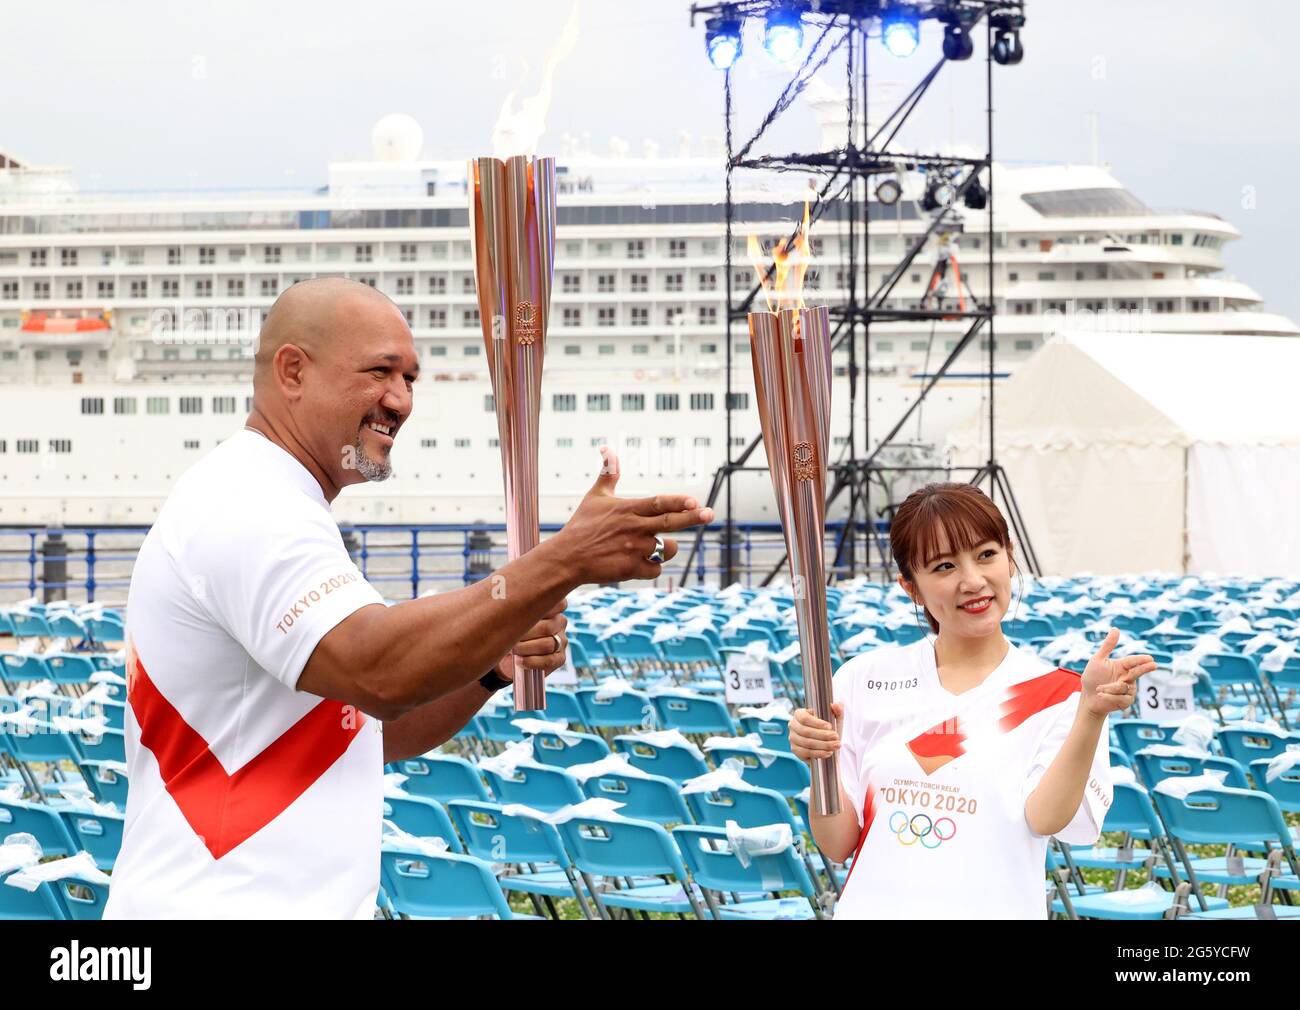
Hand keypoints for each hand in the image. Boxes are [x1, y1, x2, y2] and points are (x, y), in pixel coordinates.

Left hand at [499, 598, 568, 681]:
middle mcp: (559, 622)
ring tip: (512, 650)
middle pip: (547, 627)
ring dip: (526, 649)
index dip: (541, 609)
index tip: (522, 614)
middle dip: (525, 634)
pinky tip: (520, 661)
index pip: (558, 603)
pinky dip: (532, 662)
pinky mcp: (560, 658)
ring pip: (547, 645)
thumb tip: (511, 608)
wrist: (505, 654)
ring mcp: (561, 641)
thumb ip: (515, 609)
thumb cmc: (507, 630)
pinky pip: (549, 660)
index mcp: (551, 606)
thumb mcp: (509, 616)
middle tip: (510, 637)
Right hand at [551, 447, 713, 583]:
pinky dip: (653, 567)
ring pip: (667, 549)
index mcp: (627, 509)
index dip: (677, 502)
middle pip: (670, 522)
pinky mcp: (630, 569)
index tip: (694, 500)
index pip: (658, 503)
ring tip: (654, 546)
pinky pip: (655, 569)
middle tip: (710, 514)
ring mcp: (633, 550)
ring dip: (668, 548)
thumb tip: (608, 448)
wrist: (566, 558)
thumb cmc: (582, 525)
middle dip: (693, 518)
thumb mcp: (595, 496)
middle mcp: (633, 528)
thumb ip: (609, 473)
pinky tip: (641, 562)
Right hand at [789, 702, 842, 762]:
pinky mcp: (795, 750)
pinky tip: (828, 752)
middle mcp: (793, 725)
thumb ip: (838, 710)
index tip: (830, 726)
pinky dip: (818, 754)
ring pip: (807, 743)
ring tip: (835, 745)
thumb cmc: (828, 728)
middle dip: (823, 735)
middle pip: (806, 732)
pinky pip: (806, 753)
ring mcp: (792, 738)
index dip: (817, 723)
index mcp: (799, 714)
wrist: (825, 742)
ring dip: (823, 745)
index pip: (804, 718)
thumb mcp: (835, 718)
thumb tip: (836, 705)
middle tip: (836, 737)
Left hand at [1081, 628, 1155, 717]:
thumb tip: (1116, 629)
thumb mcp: (1098, 660)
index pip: (1132, 661)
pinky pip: (1121, 698)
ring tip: (1098, 689)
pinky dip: (1109, 697)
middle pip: (1137, 672)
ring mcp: (1128, 690)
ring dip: (1109, 688)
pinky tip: (1101, 696)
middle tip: (1153, 665)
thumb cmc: (1093, 677)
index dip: (1140, 660)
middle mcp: (1128, 677)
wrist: (1088, 697)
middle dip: (1144, 668)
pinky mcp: (1126, 701)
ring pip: (1123, 687)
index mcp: (1122, 666)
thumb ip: (1108, 646)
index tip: (1150, 659)